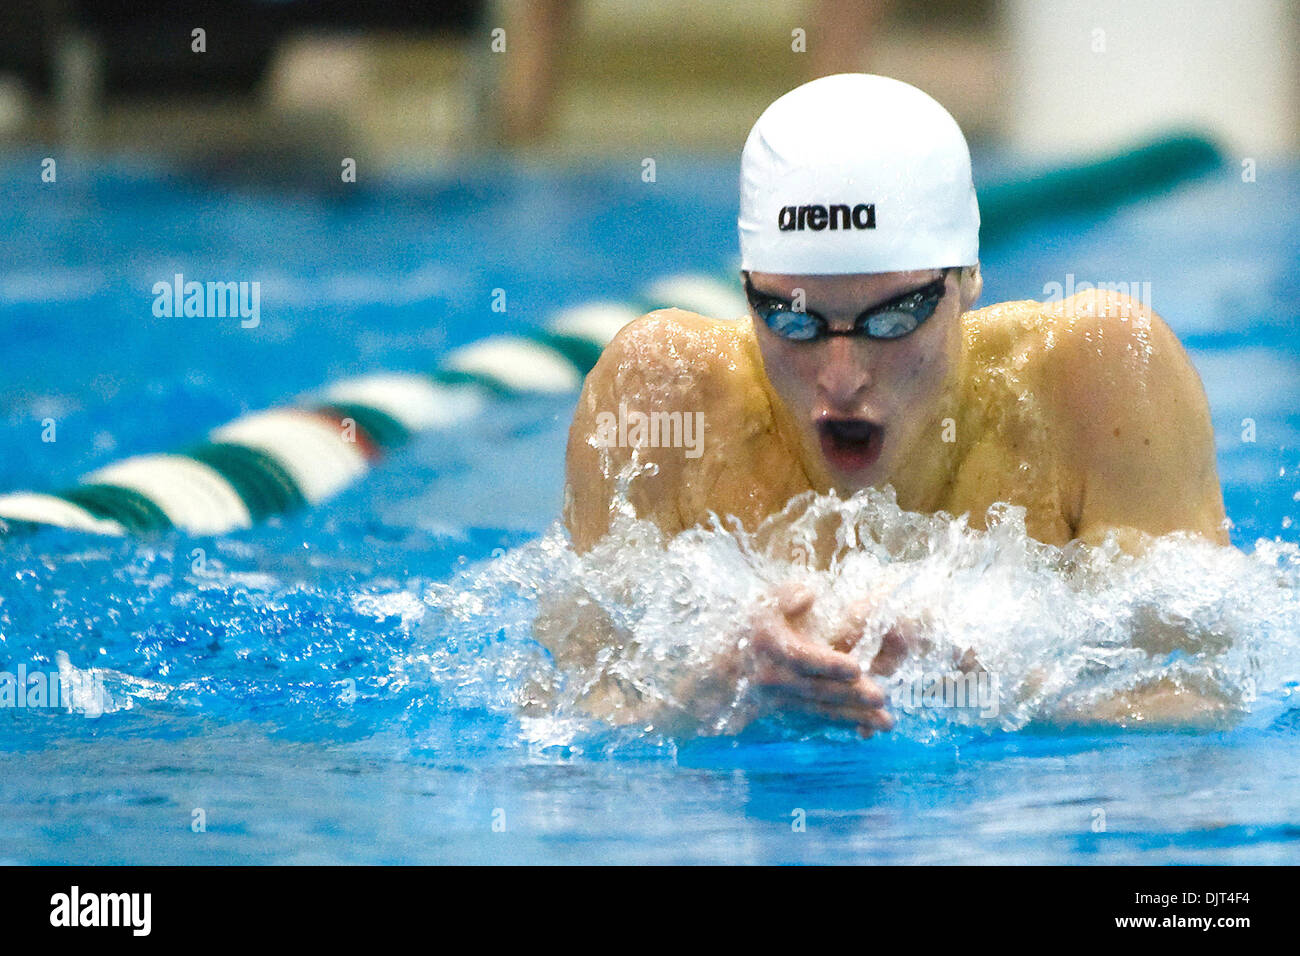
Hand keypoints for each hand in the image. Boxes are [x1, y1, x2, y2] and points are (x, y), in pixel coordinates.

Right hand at [740, 583, 895, 736]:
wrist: (731, 661)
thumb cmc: (759, 624)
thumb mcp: (767, 601)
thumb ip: (787, 594)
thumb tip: (808, 596)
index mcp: (771, 644)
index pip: (800, 657)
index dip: (827, 664)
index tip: (856, 667)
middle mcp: (774, 675)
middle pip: (815, 689)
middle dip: (850, 695)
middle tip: (881, 699)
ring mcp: (780, 697)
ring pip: (820, 708)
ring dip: (853, 717)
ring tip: (885, 722)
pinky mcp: (788, 710)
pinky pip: (817, 718)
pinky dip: (842, 724)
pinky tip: (866, 729)